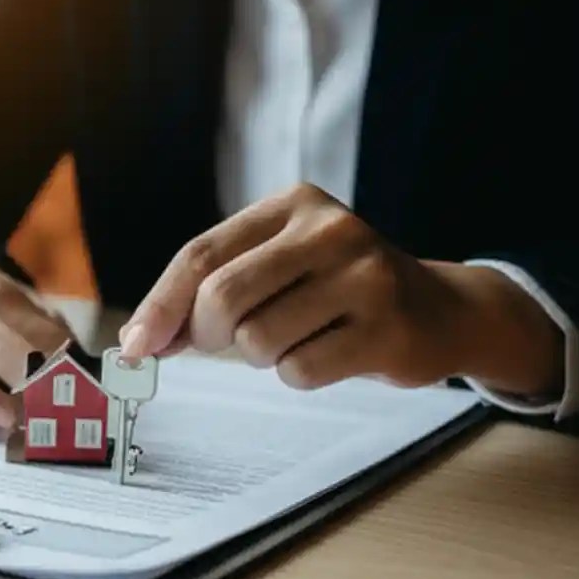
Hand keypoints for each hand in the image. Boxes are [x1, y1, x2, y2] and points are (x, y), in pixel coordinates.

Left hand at [117, 184, 563, 396]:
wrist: (444, 310)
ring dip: (260, 355)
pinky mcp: (387, 330)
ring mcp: (365, 277)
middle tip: (225, 343)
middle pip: (222, 296)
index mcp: (293, 205)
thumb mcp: (277, 267)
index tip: (134, 345)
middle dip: (209, 335)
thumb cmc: (337, 291)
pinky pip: (299, 370)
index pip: (201, 254)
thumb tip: (140, 339)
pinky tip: (330, 353)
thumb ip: (208, 291)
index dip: (160, 304)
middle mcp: (330, 230)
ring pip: (258, 339)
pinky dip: (298, 374)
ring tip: (296, 337)